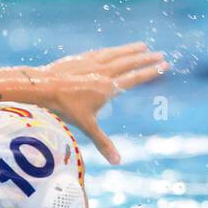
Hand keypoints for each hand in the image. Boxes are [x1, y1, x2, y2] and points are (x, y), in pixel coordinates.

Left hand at [36, 41, 169, 163]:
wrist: (42, 86)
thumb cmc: (64, 107)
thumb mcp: (86, 125)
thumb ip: (103, 142)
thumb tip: (118, 162)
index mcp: (108, 88)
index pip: (135, 78)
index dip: (151, 71)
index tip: (164, 65)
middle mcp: (104, 72)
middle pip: (129, 63)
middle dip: (145, 59)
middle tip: (159, 54)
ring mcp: (94, 63)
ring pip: (117, 54)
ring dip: (131, 50)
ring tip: (143, 45)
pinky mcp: (83, 58)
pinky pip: (103, 52)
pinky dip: (114, 49)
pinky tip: (117, 49)